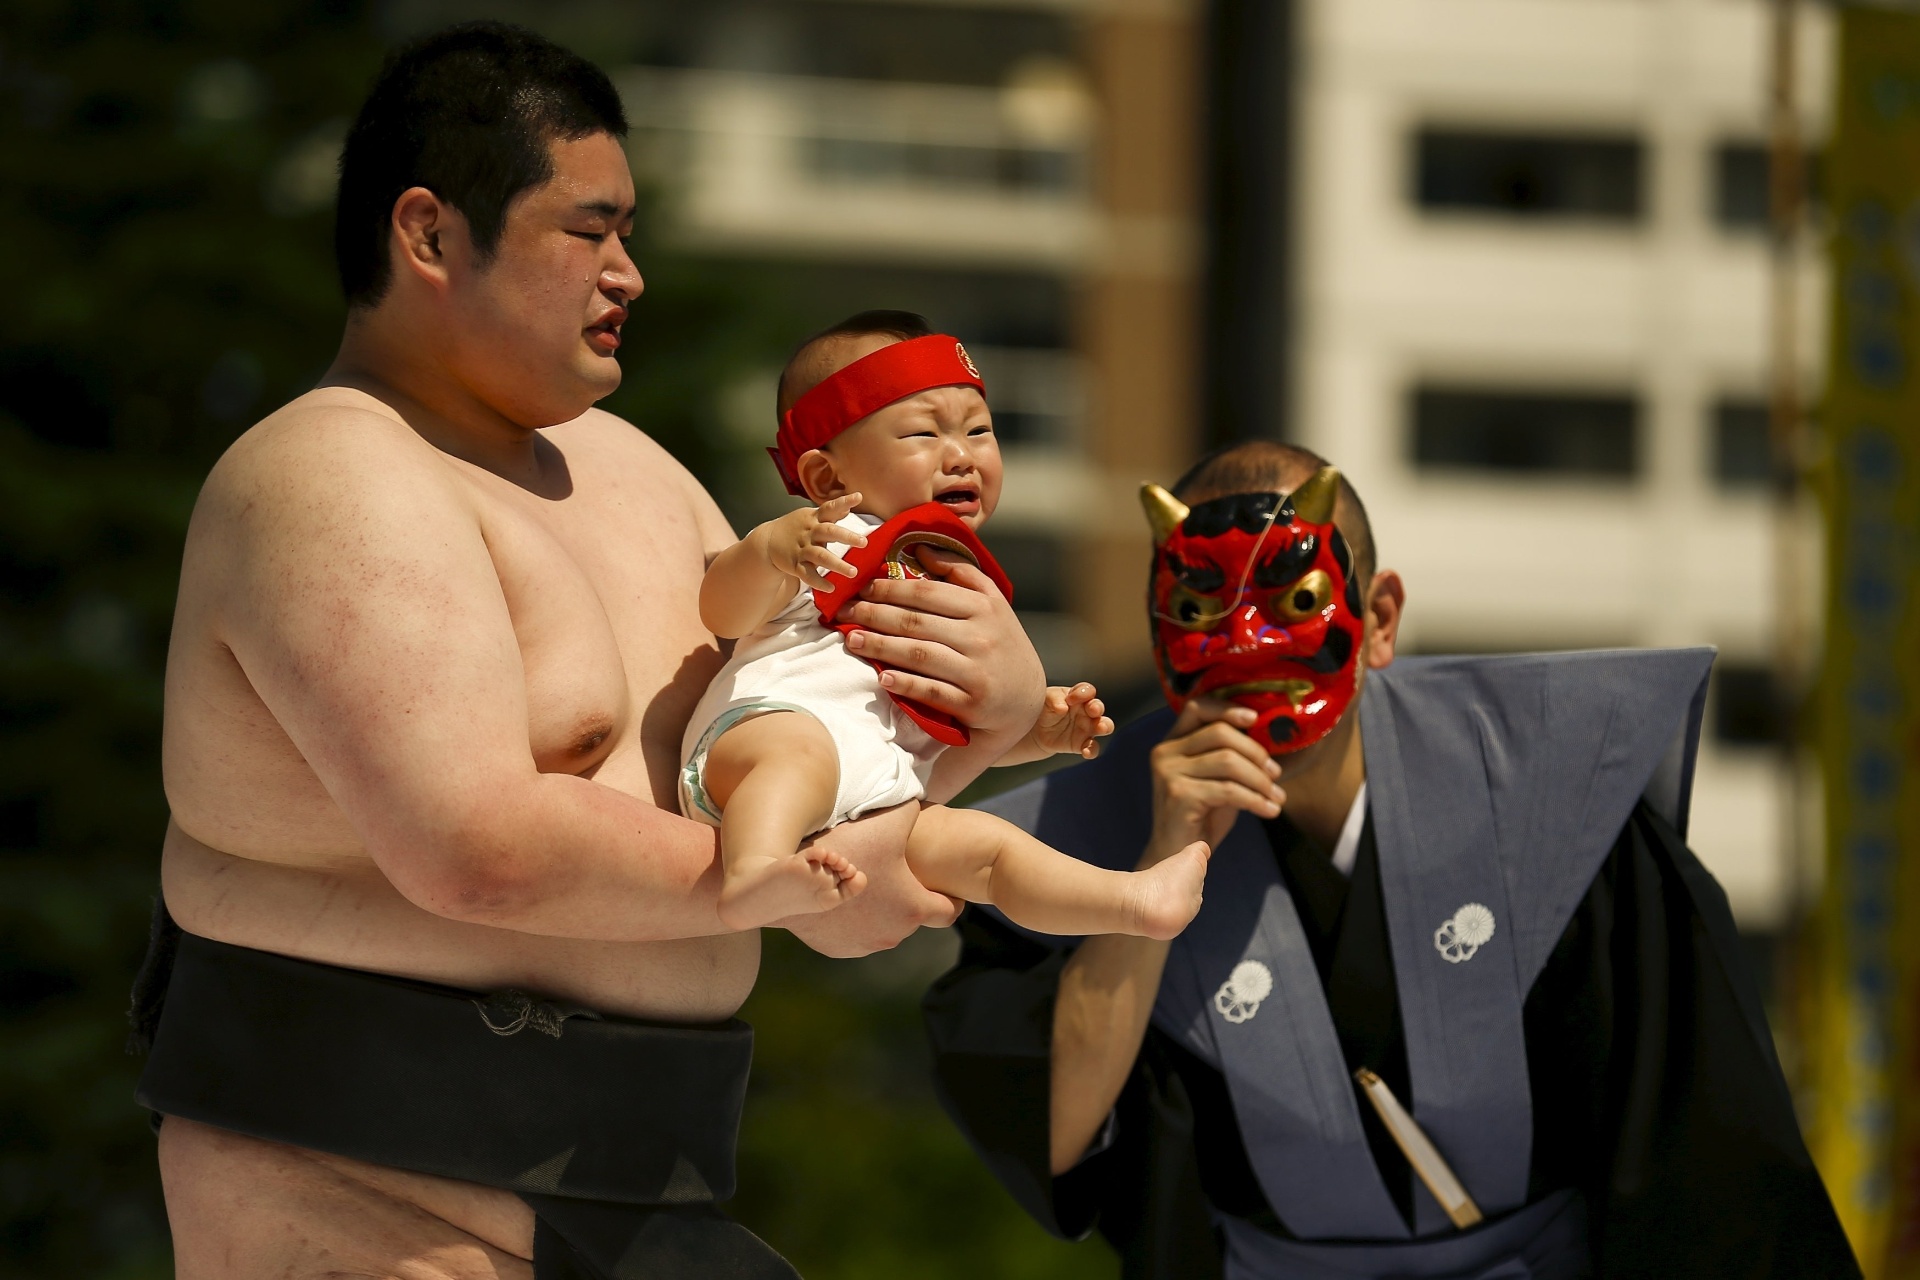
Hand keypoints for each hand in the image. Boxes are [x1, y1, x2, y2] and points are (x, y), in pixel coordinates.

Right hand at [764, 493, 866, 590]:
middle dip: (846, 537)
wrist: (767, 541)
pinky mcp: (795, 564)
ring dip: (837, 564)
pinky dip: (818, 582)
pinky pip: (808, 575)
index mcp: (815, 519)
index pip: (830, 507)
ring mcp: (802, 549)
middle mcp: (810, 532)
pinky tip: (831, 588)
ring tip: (853, 572)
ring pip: (820, 556)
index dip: (844, 502)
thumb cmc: (795, 528)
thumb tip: (849, 505)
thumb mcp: (811, 516)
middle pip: (829, 532)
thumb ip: (830, 513)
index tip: (858, 497)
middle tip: (864, 542)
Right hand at [776, 803, 960, 956]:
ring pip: (883, 926)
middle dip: (906, 897)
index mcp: (912, 909)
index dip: (949, 897)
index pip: (949, 912)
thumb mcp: (890, 821)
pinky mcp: (839, 949)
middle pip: (912, 917)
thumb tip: (924, 801)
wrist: (793, 881)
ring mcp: (864, 945)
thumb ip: (914, 811)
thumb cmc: (847, 849)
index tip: (942, 886)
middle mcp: (893, 935)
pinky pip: (856, 934)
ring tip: (864, 879)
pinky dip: (854, 918)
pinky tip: (842, 896)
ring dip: (879, 908)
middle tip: (891, 871)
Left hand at [840, 560, 1045, 740]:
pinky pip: (932, 691)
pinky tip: (881, 677)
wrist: (1027, 700)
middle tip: (843, 613)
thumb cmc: (1001, 644)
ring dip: (880, 646)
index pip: (927, 592)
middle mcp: (981, 636)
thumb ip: (961, 573)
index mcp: (984, 606)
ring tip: (851, 640)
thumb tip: (921, 547)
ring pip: (919, 654)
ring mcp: (977, 670)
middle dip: (874, 615)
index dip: (889, 589)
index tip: (861, 589)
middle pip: (916, 622)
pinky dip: (905, 683)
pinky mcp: (972, 703)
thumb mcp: (993, 602)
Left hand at [1029, 683, 1114, 758]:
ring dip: (1105, 726)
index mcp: (1078, 697)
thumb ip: (1054, 699)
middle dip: (1098, 707)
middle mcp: (1086, 712)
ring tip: (1100, 728)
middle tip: (1092, 709)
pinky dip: (1092, 751)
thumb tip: (1062, 707)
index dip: (1083, 693)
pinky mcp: (1082, 744)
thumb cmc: (1045, 709)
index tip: (1070, 699)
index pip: (1087, 690)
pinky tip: (1085, 752)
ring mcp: (1087, 728)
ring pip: (1104, 726)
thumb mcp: (1047, 699)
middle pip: (1099, 707)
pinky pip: (1093, 748)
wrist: (1037, 731)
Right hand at [1147, 699, 1283, 863]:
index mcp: (1171, 743)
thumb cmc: (1201, 816)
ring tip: (1277, 797)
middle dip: (1256, 752)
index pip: (1197, 707)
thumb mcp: (1215, 778)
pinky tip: (1270, 811)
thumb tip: (1267, 736)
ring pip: (1228, 761)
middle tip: (1276, 774)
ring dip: (1260, 780)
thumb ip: (1228, 755)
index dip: (1228, 708)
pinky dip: (1255, 800)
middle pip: (1220, 733)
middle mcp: (1164, 753)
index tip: (1256, 718)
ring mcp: (1168, 773)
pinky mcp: (1179, 795)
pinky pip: (1228, 790)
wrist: (1176, 856)